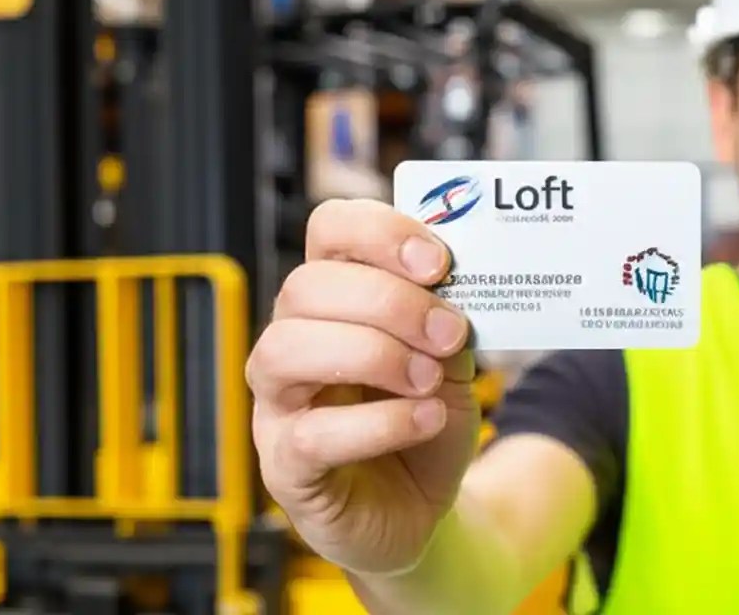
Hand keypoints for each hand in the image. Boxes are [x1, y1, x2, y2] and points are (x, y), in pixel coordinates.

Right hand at [248, 199, 478, 574]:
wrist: (424, 508)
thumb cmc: (425, 423)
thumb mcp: (453, 362)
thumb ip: (450, 319)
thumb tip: (460, 282)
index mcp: (334, 300)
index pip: (330, 230)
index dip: (379, 232)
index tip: (439, 262)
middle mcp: (293, 341)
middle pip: (307, 286)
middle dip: (390, 302)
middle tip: (449, 334)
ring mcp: (279, 404)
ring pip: (288, 349)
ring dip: (374, 355)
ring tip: (429, 380)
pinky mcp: (286, 466)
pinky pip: (312, 434)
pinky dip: (380, 423)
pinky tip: (425, 419)